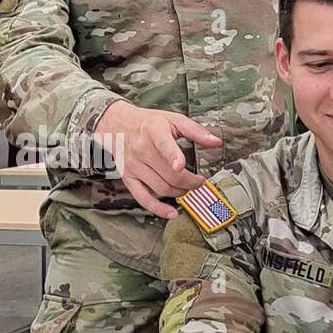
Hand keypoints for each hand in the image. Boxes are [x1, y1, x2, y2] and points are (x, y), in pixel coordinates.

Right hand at [94, 100, 221, 217]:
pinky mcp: (128, 178)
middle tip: (199, 182)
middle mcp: (141, 149)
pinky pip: (143, 198)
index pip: (163, 145)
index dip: (172, 156)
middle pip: (169, 174)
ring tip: (188, 188)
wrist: (116, 126)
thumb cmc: (147, 123)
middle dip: (190, 182)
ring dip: (180, 192)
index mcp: (153, 131)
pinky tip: (171, 213)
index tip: (180, 165)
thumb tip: (216, 142)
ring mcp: (134, 166)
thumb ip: (196, 131)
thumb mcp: (172, 119)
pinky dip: (158, 208)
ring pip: (161, 188)